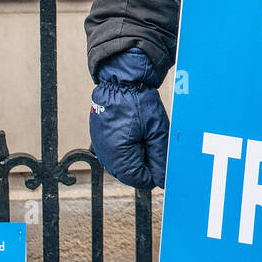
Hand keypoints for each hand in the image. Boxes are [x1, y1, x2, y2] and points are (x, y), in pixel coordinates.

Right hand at [89, 47, 169, 189]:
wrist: (121, 81)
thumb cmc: (139, 103)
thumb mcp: (157, 132)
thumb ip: (160, 159)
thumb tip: (163, 180)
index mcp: (119, 155)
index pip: (138, 180)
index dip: (153, 175)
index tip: (162, 163)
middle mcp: (105, 154)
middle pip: (128, 174)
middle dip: (143, 165)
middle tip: (153, 146)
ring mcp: (99, 146)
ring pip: (120, 164)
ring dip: (134, 157)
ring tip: (143, 136)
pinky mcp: (98, 138)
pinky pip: (113, 153)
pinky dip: (125, 149)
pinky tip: (133, 133)